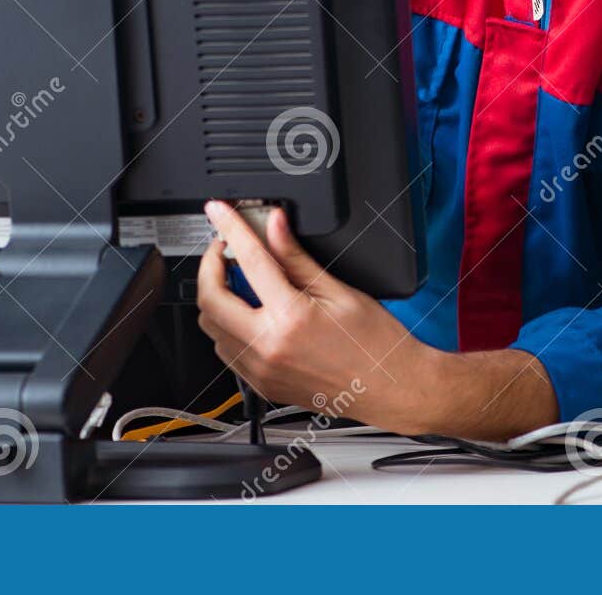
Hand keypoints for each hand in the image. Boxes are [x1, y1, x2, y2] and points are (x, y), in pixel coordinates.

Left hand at [195, 200, 448, 434]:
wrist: (392, 389)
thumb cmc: (376, 345)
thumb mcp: (339, 291)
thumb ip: (297, 258)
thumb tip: (276, 227)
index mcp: (290, 318)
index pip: (248, 260)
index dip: (230, 228)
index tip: (219, 212)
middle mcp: (268, 348)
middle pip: (210, 299)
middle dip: (209, 266)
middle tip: (223, 248)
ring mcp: (261, 371)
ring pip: (211, 328)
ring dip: (216, 298)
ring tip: (237, 280)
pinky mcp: (262, 385)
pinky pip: (226, 351)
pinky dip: (227, 326)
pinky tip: (248, 313)